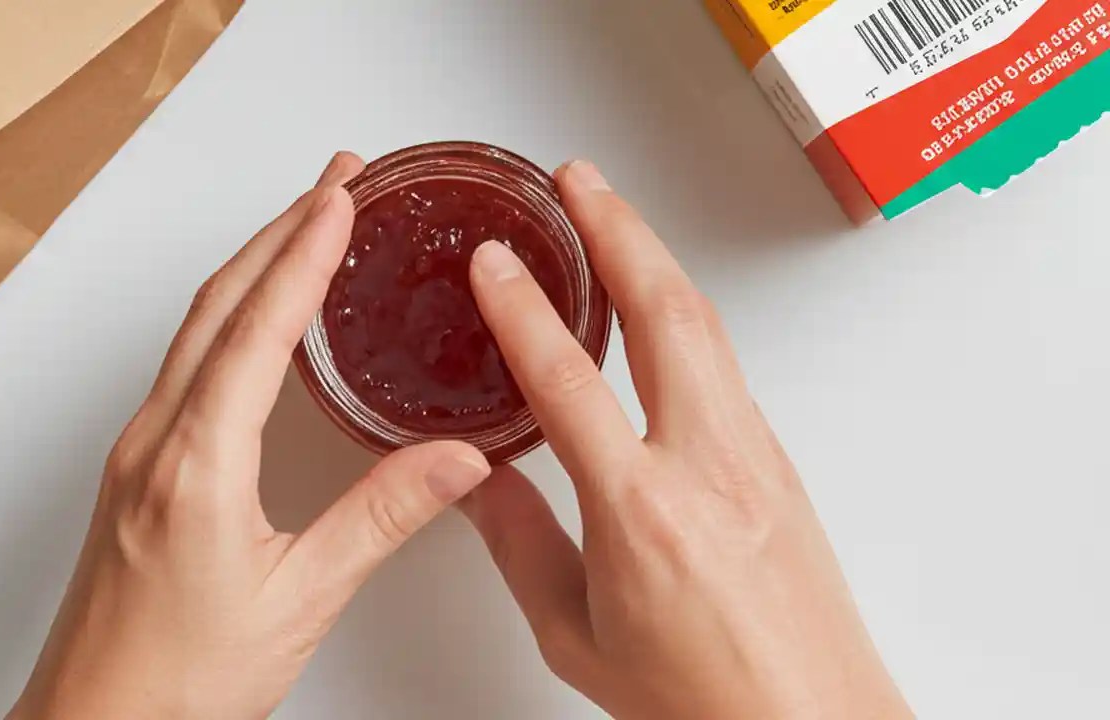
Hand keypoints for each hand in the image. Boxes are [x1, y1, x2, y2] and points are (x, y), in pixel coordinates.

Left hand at [9, 153, 490, 719]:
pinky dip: (230, 316)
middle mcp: (156, 441)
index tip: (341, 197)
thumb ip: (381, 519)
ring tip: (306, 226)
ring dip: (253, 265)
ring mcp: (139, 452)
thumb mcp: (299, 599)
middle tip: (334, 180)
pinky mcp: (138, 470)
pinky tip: (259, 321)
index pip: (257, 327)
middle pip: (218, 303)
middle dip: (279, 229)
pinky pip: (186, 364)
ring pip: (196, 328)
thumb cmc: (176, 681)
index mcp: (195, 461)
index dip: (304, 252)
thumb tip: (455, 461)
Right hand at [462, 161, 911, 718]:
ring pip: (703, 326)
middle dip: (615, 230)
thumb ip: (520, 546)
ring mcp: (753, 455)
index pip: (568, 380)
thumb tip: (478, 482)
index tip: (496, 259)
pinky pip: (724, 360)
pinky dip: (684, 310)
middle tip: (576, 182)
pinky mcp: (776, 460)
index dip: (524, 308)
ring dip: (655, 257)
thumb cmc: (703, 703)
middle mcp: (708, 466)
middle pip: (663, 313)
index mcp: (642, 513)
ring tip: (613, 216)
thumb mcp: (577, 636)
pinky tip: (659, 304)